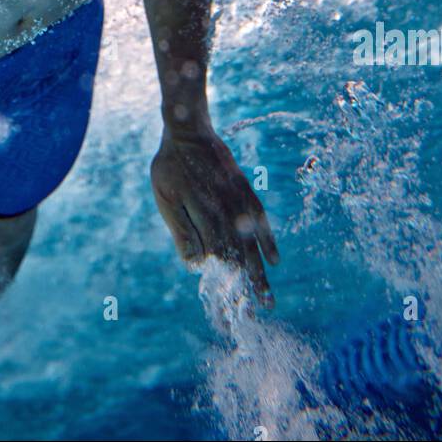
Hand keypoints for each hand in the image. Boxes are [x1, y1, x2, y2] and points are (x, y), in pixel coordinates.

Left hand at [150, 125, 279, 307]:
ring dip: (260, 271)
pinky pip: (261, 219)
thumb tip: (196, 266)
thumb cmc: (171, 166)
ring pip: (252, 243)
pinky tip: (275, 259)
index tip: (231, 309)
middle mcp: (226, 212)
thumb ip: (182, 232)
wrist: (188, 130)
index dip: (225, 284)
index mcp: (205, 217)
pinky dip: (268, 239)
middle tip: (260, 311)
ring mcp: (239, 201)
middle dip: (249, 286)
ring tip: (268, 297)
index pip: (218, 260)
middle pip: (240, 256)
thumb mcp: (167, 200)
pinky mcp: (245, 191)